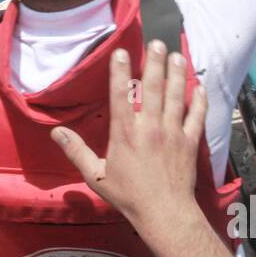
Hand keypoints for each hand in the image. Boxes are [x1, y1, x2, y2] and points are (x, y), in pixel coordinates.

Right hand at [51, 41, 206, 233]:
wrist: (164, 213)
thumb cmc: (128, 196)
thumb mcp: (95, 176)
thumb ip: (76, 151)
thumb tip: (56, 132)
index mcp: (125, 133)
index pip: (121, 95)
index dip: (121, 71)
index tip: (122, 52)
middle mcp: (149, 127)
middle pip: (153, 88)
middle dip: (155, 63)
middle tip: (156, 42)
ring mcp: (172, 133)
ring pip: (176, 96)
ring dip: (177, 73)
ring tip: (177, 55)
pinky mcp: (190, 141)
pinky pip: (197, 115)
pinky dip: (199, 100)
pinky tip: (199, 86)